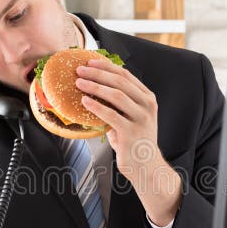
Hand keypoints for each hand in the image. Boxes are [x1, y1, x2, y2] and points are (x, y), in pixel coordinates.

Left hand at [76, 57, 160, 177]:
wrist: (145, 166)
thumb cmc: (133, 140)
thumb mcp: (129, 117)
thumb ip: (118, 103)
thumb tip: (93, 88)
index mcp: (147, 97)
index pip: (126, 75)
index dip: (107, 66)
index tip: (90, 62)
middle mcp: (147, 105)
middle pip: (120, 81)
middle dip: (98, 73)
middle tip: (79, 70)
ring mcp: (141, 118)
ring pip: (117, 95)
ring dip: (95, 87)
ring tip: (79, 83)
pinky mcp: (132, 132)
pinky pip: (112, 115)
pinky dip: (96, 106)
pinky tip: (85, 101)